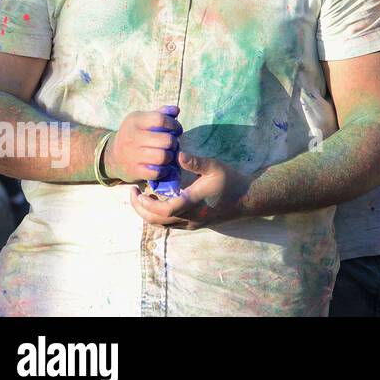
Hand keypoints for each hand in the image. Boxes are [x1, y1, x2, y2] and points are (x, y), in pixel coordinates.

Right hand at [103, 106, 181, 184]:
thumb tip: (176, 110)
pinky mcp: (134, 171)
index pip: (161, 120)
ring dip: (170, 157)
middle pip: (166, 140)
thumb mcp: (143, 120)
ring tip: (168, 155)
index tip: (177, 130)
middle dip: (174, 143)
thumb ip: (161, 114)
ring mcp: (132, 155)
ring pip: (163, 156)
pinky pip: (157, 172)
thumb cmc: (135, 135)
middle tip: (172, 145)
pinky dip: (164, 170)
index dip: (174, 125)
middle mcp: (131, 137)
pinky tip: (163, 166)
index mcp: (134, 121)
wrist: (112, 157)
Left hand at [129, 151, 251, 229]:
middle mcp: (190, 218)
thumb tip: (178, 154)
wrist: (246, 199)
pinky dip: (158, 216)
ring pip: (162, 225)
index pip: (163, 210)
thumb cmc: (230, 181)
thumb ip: (196, 162)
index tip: (138, 190)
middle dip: (141, 209)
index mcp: (193, 203)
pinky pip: (170, 225)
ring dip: (148, 213)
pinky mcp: (194, 225)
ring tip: (144, 197)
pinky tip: (159, 202)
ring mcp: (192, 223)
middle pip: (157, 221)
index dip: (146, 203)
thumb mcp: (215, 167)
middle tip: (134, 194)